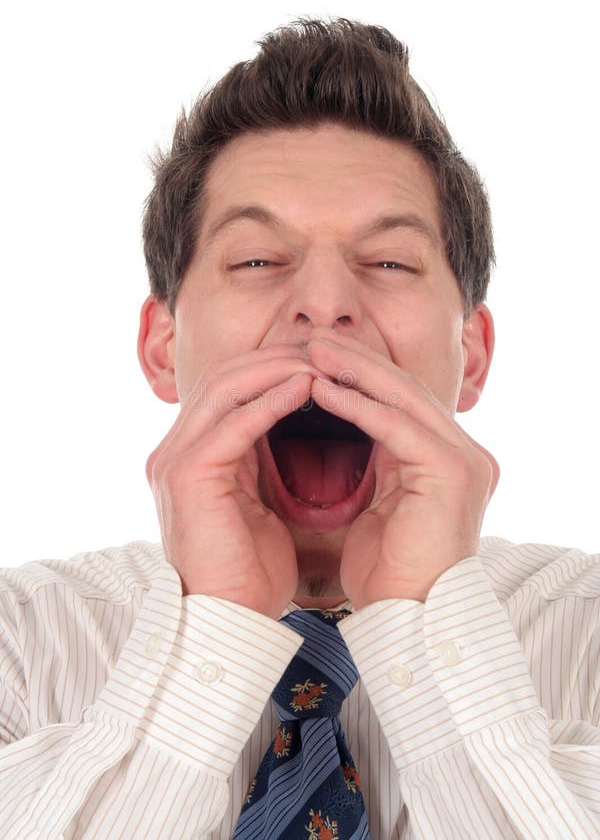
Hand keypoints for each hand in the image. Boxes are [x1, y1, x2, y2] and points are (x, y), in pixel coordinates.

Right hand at [145, 346, 315, 618]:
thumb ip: (259, 458)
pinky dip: (271, 400)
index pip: (225, 387)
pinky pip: (234, 422)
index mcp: (188, 453)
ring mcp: (174, 460)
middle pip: (222, 377)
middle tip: (321, 350)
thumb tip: (289, 421)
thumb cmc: (248, 569)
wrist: (228, 621)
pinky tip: (306, 388)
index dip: (268, 366)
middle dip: (273, 357)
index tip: (315, 359)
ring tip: (319, 361)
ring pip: (225, 388)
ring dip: (275, 368)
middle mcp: (172, 450)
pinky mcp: (188, 476)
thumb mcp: (255, 500)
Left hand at [307, 330, 499, 606]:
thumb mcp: (383, 505)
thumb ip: (380, 464)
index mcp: (452, 460)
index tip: (320, 358)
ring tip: (312, 352)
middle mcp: (468, 454)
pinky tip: (323, 389)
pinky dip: (357, 404)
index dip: (363, 376)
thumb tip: (350, 429)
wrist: (410, 621)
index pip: (405, 403)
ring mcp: (466, 461)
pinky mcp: (452, 472)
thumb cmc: (389, 573)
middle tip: (312, 340)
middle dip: (357, 362)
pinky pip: (396, 426)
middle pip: (407, 390)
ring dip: (354, 371)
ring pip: (403, 398)